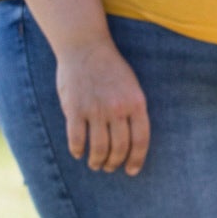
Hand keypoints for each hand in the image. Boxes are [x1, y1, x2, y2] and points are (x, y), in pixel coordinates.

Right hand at [53, 38, 148, 174]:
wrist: (86, 46)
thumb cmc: (111, 67)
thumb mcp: (132, 86)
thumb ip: (133, 110)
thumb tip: (132, 139)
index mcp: (136, 103)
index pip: (141, 140)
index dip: (137, 159)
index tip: (131, 171)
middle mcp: (118, 108)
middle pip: (119, 148)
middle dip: (114, 163)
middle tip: (110, 167)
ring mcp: (96, 110)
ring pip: (98, 148)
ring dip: (97, 161)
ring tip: (95, 164)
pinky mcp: (75, 109)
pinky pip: (77, 139)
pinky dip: (77, 150)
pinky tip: (78, 153)